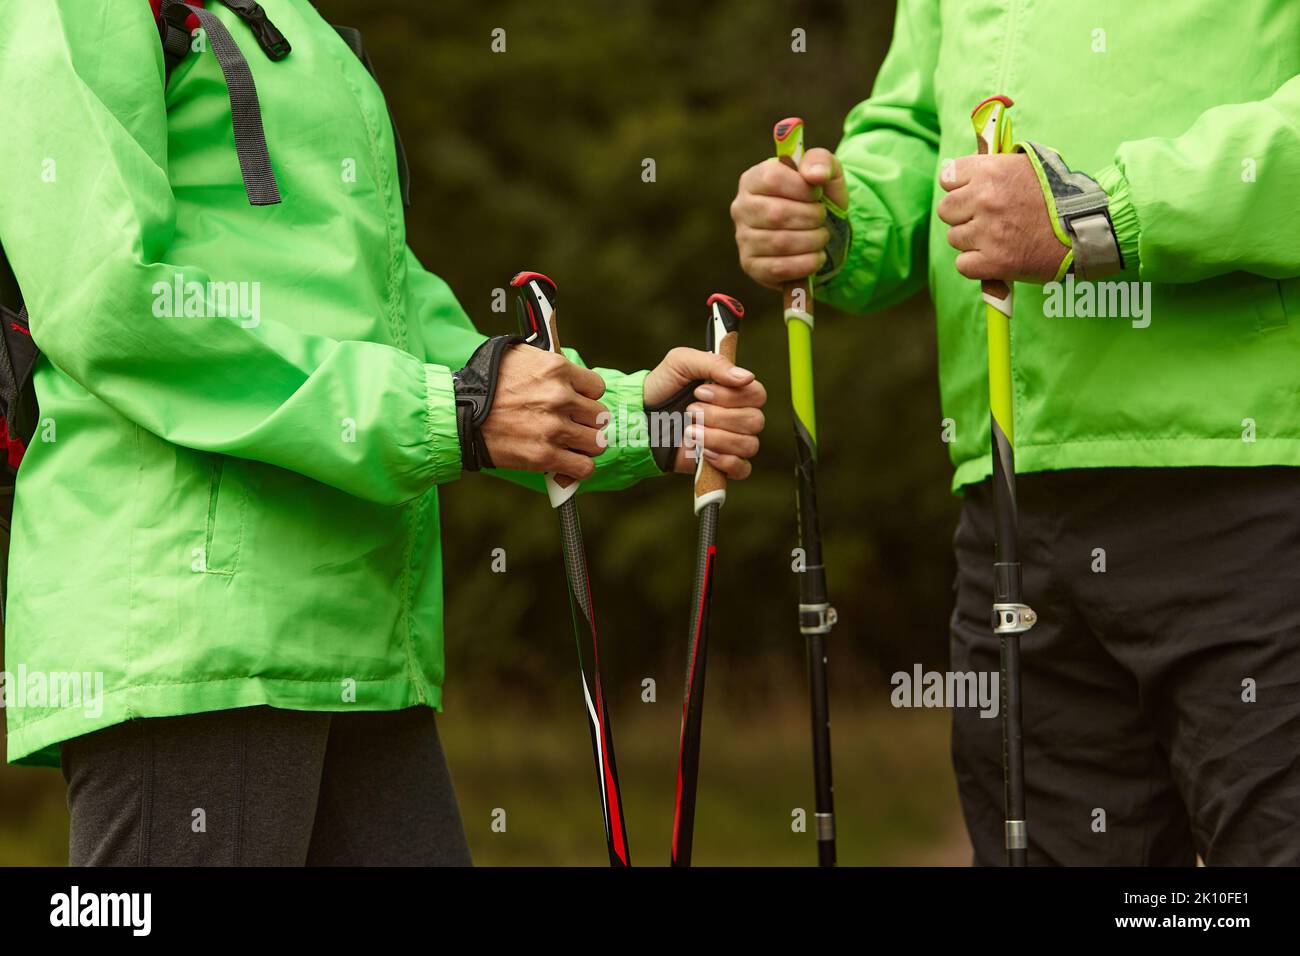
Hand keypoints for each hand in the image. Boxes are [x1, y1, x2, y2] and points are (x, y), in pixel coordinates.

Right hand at [479, 345, 607, 479]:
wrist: (458, 413)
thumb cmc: (485, 383)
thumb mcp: (519, 356)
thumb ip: (549, 360)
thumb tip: (568, 369)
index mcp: (557, 369)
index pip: (597, 387)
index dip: (587, 397)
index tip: (576, 403)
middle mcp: (560, 397)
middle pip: (600, 416)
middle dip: (588, 422)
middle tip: (573, 426)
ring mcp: (554, 428)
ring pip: (597, 442)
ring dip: (586, 445)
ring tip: (571, 445)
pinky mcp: (544, 455)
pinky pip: (583, 467)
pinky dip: (578, 468)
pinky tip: (568, 463)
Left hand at [644, 348, 766, 479]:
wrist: (641, 418)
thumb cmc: (663, 387)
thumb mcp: (682, 362)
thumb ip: (714, 363)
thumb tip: (747, 376)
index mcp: (736, 392)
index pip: (757, 394)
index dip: (731, 396)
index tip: (699, 392)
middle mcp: (740, 416)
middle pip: (754, 420)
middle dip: (718, 416)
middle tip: (689, 411)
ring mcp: (732, 442)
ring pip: (747, 444)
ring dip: (716, 437)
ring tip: (689, 431)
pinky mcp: (722, 464)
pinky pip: (743, 469)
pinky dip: (726, 461)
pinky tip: (704, 452)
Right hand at [731, 148, 848, 288]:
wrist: (819, 232)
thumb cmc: (816, 199)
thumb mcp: (825, 173)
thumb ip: (821, 162)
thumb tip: (815, 175)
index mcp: (753, 179)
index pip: (773, 179)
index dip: (802, 188)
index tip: (818, 194)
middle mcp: (741, 208)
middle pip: (777, 213)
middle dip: (811, 217)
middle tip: (822, 218)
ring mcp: (743, 239)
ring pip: (779, 243)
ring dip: (812, 241)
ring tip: (821, 237)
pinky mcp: (751, 265)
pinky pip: (778, 268)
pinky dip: (805, 264)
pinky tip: (817, 257)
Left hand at [937, 153, 1068, 282]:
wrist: (1087, 227)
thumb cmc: (1058, 194)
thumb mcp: (1027, 164)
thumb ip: (993, 165)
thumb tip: (958, 170)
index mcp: (991, 171)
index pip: (947, 176)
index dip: (957, 186)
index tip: (969, 192)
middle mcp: (985, 200)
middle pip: (946, 210)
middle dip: (962, 214)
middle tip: (985, 218)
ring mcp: (988, 233)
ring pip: (954, 237)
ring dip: (971, 239)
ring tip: (997, 236)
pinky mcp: (994, 262)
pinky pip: (963, 264)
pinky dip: (975, 264)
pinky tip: (994, 255)